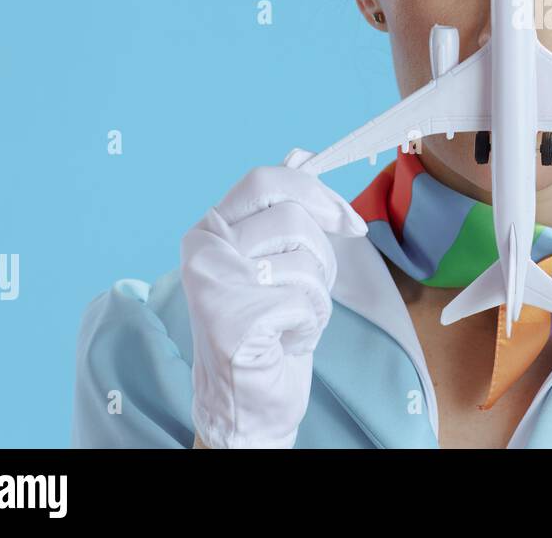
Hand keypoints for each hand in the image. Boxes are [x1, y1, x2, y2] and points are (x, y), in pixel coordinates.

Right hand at [180, 147, 367, 448]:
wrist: (250, 398)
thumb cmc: (269, 324)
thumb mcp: (278, 257)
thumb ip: (284, 208)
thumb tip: (305, 154)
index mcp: (211, 228)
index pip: (267, 179)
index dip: (317, 191)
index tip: (349, 221)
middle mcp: (202, 251)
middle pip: (293, 215)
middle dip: (323, 249)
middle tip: (318, 282)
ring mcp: (213, 285)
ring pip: (304, 258)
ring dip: (317, 292)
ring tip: (292, 315)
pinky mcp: (233, 321)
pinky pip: (304, 299)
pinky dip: (309, 322)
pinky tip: (285, 338)